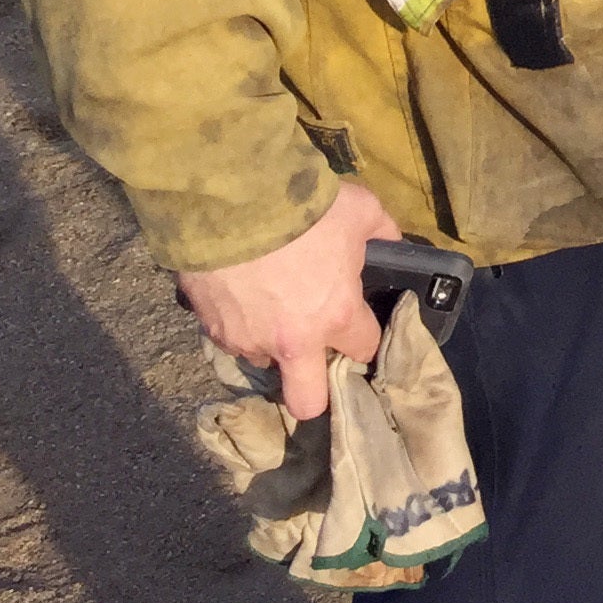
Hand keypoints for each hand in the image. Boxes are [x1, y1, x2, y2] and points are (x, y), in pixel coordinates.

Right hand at [174, 179, 398, 419]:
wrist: (233, 200)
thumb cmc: (305, 207)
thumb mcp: (362, 210)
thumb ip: (382, 233)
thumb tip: (390, 242)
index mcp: (336, 316)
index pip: (364, 349)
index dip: (365, 338)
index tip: (361, 328)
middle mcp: (293, 341)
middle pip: (307, 402)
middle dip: (315, 392)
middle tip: (317, 362)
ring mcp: (248, 340)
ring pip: (265, 362)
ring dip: (273, 344)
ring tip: (273, 308)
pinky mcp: (212, 330)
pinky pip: (232, 338)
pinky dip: (241, 323)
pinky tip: (243, 294)